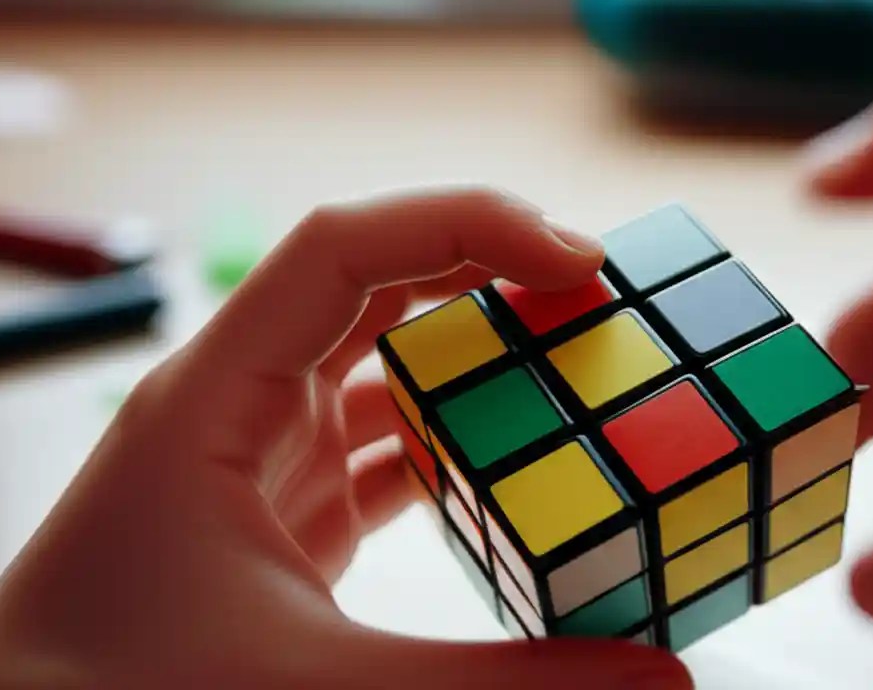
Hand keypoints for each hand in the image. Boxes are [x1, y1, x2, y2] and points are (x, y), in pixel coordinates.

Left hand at [0, 188, 692, 689]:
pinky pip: (385, 449)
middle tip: (599, 302)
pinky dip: (454, 447)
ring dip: (477, 366)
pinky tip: (515, 467)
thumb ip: (495, 685)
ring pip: (386, 371)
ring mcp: (265, 459)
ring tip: (573, 371)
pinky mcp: (288, 516)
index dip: (466, 229)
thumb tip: (655, 679)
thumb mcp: (317, 688)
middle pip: (378, 290)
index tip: (576, 262)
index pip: (347, 250)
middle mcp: (242, 405)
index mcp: (217, 395)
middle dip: (490, 279)